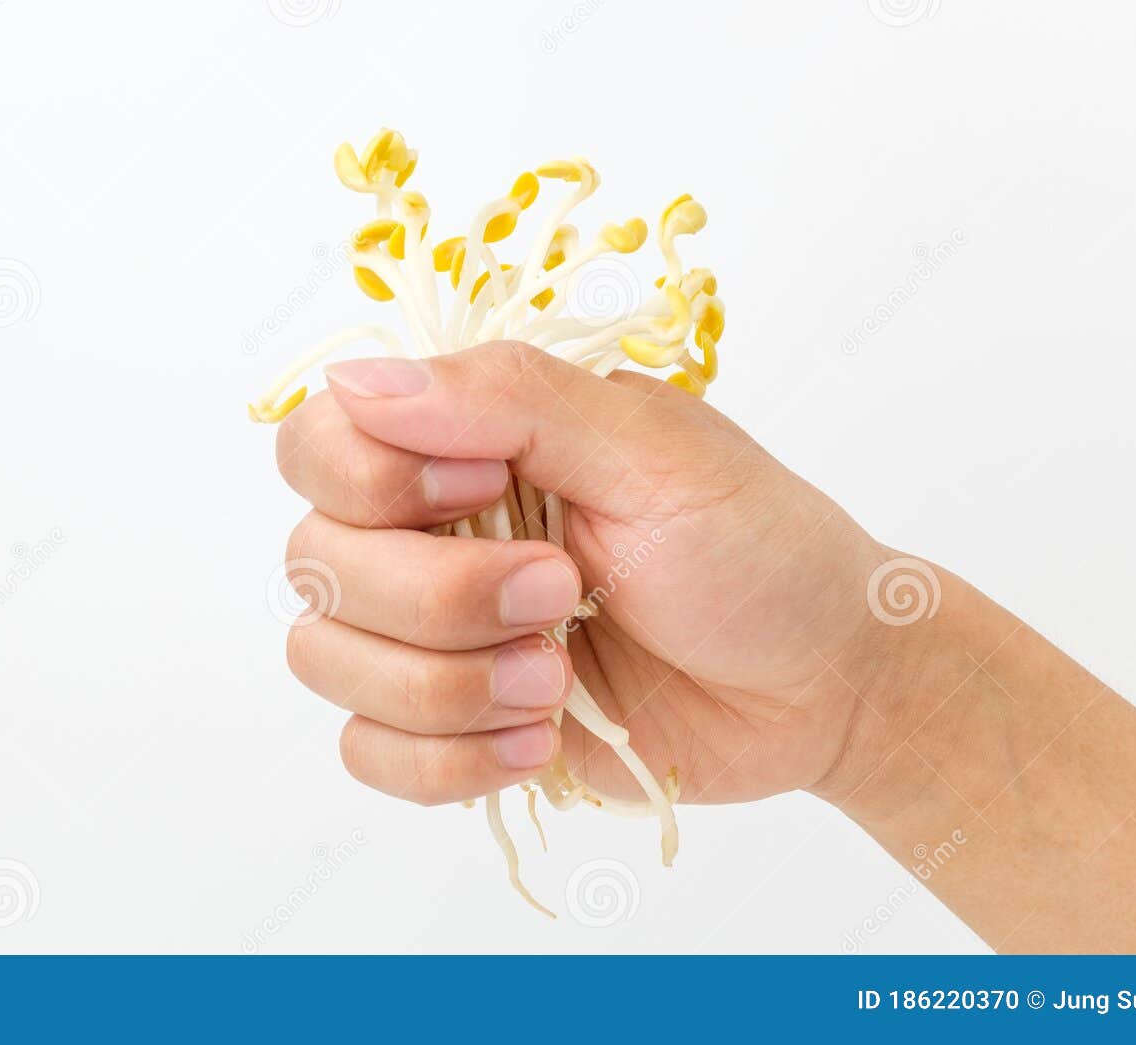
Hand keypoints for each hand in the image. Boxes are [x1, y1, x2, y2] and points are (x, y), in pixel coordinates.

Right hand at [274, 341, 896, 808]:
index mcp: (466, 443)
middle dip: (439, 597)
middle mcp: (428, 531)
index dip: (373, 481)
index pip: (318, 444)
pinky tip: (540, 739)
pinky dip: (450, 759)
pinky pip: (369, 752)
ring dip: (448, 685)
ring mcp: (432, 635)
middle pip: (316, 563)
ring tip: (559, 682)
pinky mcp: (450, 724)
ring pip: (327, 660)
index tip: (484, 491)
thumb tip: (357, 377)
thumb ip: (508, 400)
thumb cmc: (755, 548)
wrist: (819, 686)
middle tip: (562, 593)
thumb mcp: (651, 450)